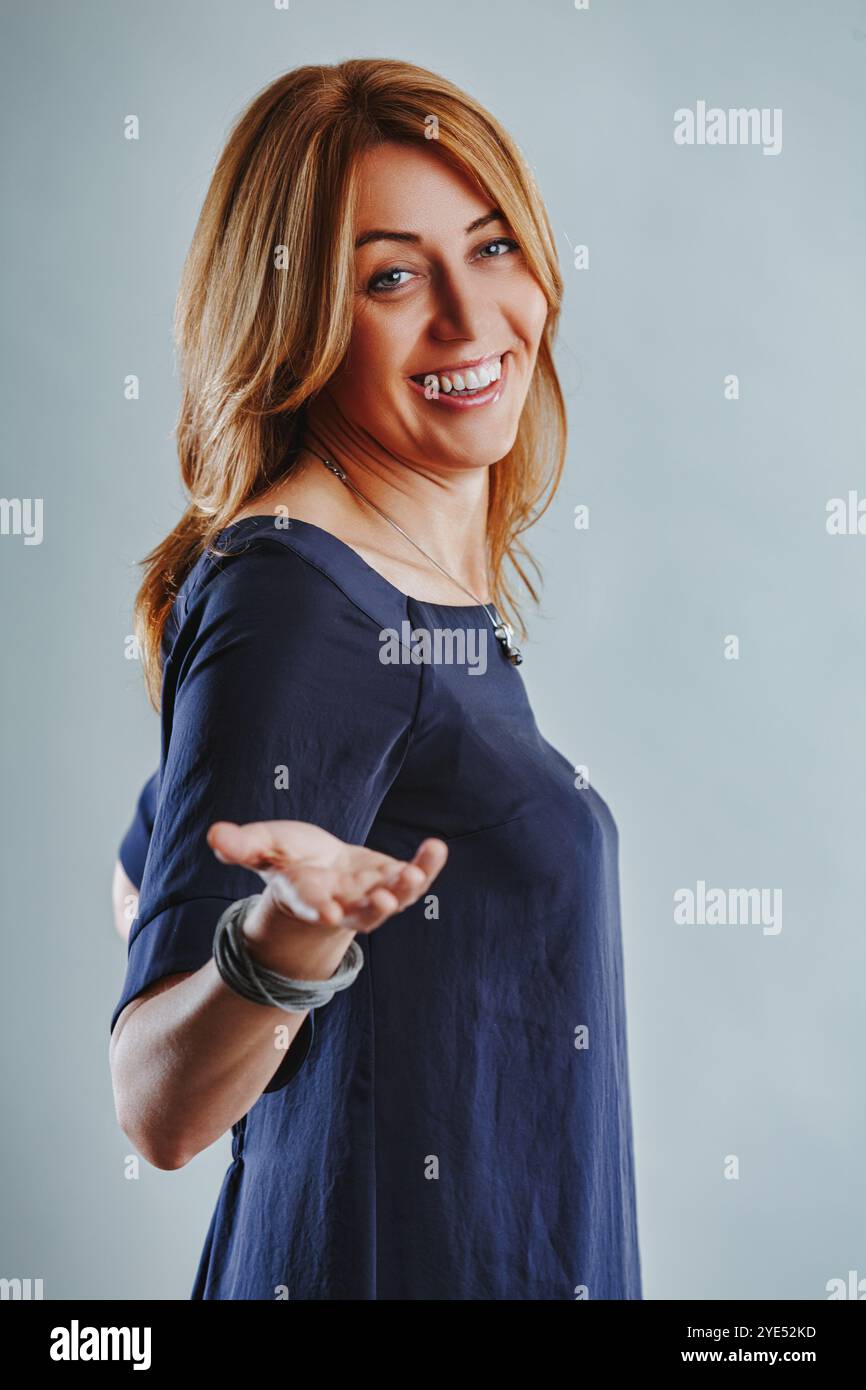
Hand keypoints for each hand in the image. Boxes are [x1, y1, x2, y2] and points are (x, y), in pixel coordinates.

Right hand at [206, 818, 447, 974]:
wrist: (320, 870)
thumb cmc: (288, 859)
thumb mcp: (263, 847)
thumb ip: (242, 845)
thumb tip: (214, 835)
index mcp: (309, 898)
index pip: (313, 907)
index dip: (320, 910)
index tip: (329, 912)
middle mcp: (343, 904)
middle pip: (361, 915)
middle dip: (374, 909)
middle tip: (384, 901)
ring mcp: (371, 896)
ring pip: (392, 902)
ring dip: (404, 891)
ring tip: (415, 875)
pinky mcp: (393, 880)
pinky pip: (415, 879)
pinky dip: (428, 866)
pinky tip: (436, 847)